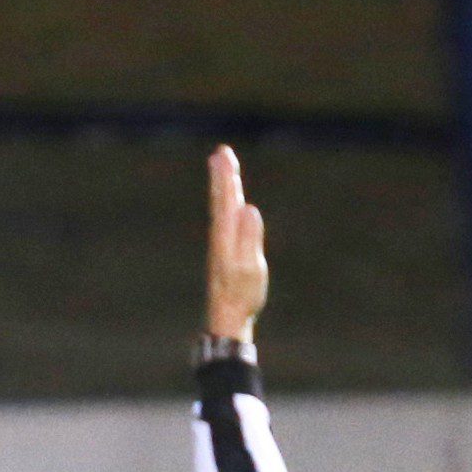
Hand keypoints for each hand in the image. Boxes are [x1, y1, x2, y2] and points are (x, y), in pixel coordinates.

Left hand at [206, 145, 268, 341]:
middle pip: (221, 201)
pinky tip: (228, 206)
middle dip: (222, 176)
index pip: (227, 200)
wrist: (227, 319)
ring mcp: (221, 246)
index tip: (224, 156)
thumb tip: (248, 209)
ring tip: (221, 169)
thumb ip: (249, 237)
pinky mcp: (224, 254)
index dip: (227, 178)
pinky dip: (225, 207)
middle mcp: (220, 237)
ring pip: (221, 210)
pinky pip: (224, 222)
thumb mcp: (250, 267)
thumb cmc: (241, 296)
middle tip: (221, 153)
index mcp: (226, 236)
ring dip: (222, 188)